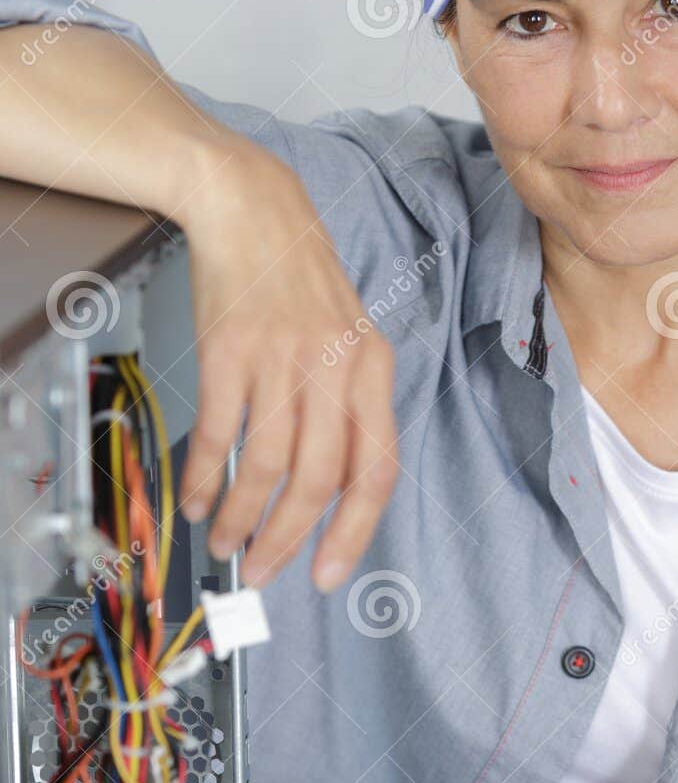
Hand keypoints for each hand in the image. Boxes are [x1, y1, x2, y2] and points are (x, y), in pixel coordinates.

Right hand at [177, 140, 397, 592]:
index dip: (353, 532)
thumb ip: (347, 408)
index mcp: (374, 369)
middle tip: (264, 571)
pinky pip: (218, 433)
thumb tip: (328, 492)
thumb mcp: (346, 339)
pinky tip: (195, 498)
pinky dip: (203, 477)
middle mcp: (335, 367)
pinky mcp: (229, 351)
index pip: (377, 470)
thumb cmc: (298, 281)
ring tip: (225, 541)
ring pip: (266, 466)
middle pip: (319, 480)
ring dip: (241, 517)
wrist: (252, 209)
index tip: (329, 574)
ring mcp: (282, 358)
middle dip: (289, 540)